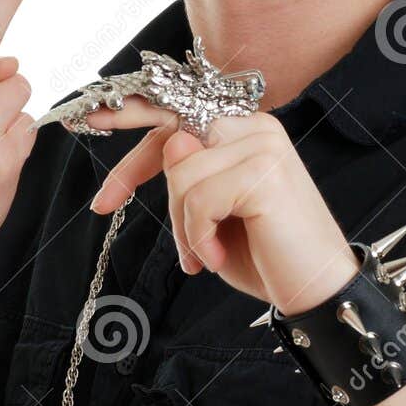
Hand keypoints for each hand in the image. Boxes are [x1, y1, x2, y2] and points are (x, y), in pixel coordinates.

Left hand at [85, 98, 359, 312]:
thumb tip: (170, 143)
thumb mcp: (213, 213)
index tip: (89, 123)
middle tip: (115, 208)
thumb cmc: (267, 255)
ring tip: (206, 255)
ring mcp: (261, 146)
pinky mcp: (262, 172)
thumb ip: (189, 175)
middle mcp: (256, 127)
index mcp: (245, 131)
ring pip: (181, 174)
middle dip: (136, 171)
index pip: (178, 114)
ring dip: (184, 226)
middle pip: (172, 134)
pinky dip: (198, 236)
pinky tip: (218, 257)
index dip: (131, 118)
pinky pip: (198, 199)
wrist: (316, 292)